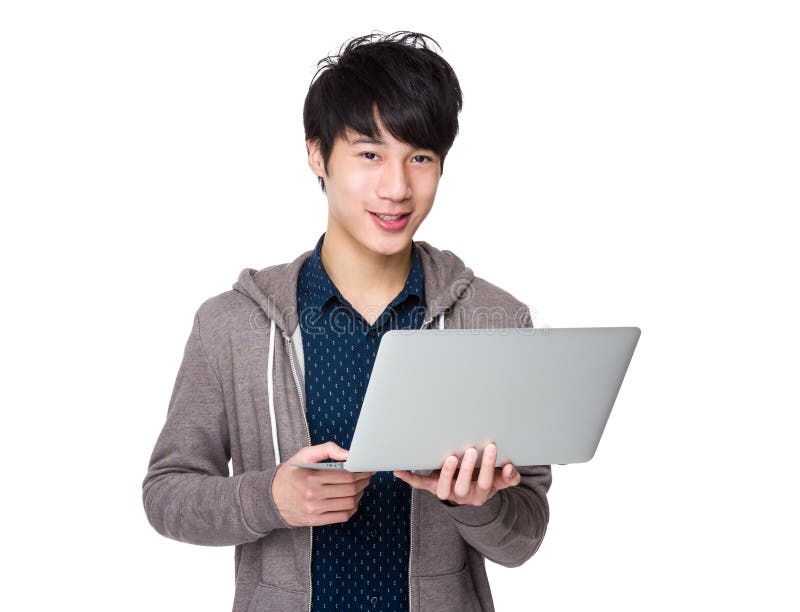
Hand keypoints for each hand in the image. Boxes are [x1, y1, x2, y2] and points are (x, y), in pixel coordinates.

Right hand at [272, 441, 375, 526]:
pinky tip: (351, 500)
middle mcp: (313, 495)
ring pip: (348, 503)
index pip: (346, 475)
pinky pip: (342, 517)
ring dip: (359, 494)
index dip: (361, 472)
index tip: (366, 468)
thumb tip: (348, 453)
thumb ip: (327, 449)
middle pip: (350, 490)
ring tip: (360, 487)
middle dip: (363, 482)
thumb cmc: (290, 473)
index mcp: (311, 476)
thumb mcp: (304, 454)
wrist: (270, 498)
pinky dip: (352, 508)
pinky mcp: (315, 521)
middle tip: (367, 476)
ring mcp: (314, 509)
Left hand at [393, 443, 520, 506]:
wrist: (467, 495)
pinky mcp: (432, 486)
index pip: (485, 482)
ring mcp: (445, 491)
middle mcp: (461, 495)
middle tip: (472, 449)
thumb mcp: (499, 481)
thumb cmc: (484, 480)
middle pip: (463, 487)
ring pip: (442, 489)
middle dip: (468, 469)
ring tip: (450, 457)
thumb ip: (509, 477)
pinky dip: (409, 478)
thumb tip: (511, 468)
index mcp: (479, 493)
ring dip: (445, 473)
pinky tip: (398, 470)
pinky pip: (419, 484)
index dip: (489, 467)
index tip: (491, 448)